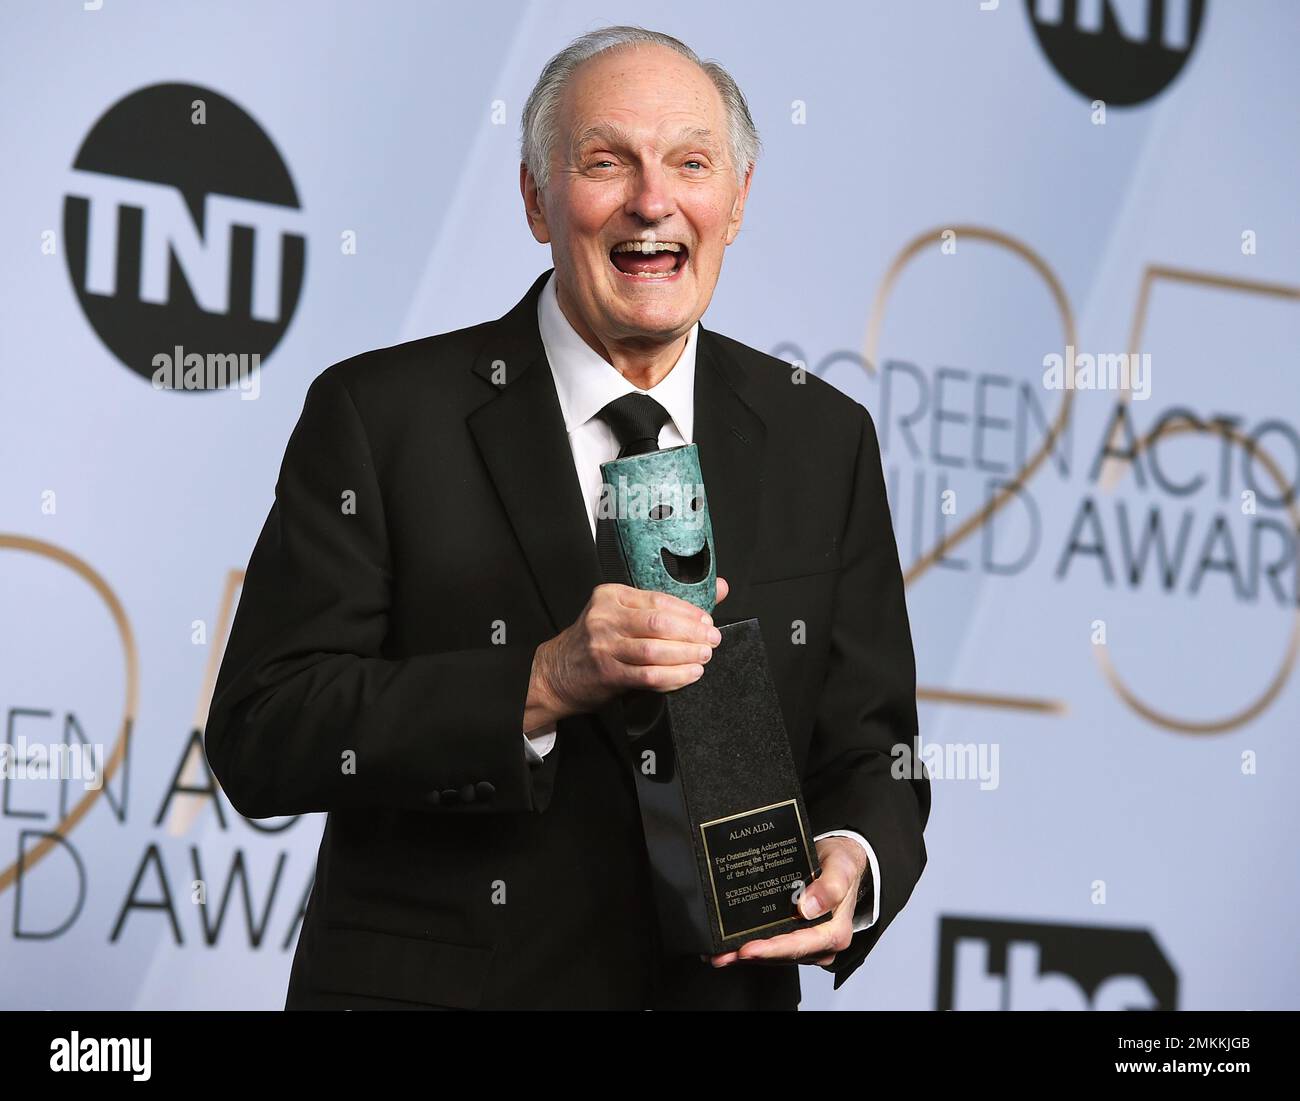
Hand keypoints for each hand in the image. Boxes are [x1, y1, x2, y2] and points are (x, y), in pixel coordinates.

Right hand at [524, 577, 728, 727]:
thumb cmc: (597, 642)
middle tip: (712, 640)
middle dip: (692, 633)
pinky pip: (648, 675)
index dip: (689, 611)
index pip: (658, 599)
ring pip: (655, 650)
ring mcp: (604, 646)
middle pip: (659, 624)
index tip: (707, 620)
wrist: (556, 673)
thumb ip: (667, 604)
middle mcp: (605, 617)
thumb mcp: (623, 614)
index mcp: (611, 595)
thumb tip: (719, 588)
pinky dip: (674, 676)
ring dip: (686, 655)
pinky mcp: (607, 673)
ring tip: (703, 657)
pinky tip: (689, 674)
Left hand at [707, 835, 866, 968]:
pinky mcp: (793, 935)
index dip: (772, 949)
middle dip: (752, 955)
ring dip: (745, 954)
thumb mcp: (841, 868)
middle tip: (724, 954)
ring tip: (719, 953)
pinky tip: (728, 947)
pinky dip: (750, 946)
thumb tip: (807, 907)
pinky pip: (770, 944)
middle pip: (782, 954)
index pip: (800, 945)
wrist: (839, 858)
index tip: (749, 949)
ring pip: (773, 953)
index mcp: (834, 933)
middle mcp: (819, 944)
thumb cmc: (842, 864)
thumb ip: (830, 887)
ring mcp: (805, 941)